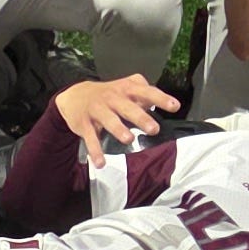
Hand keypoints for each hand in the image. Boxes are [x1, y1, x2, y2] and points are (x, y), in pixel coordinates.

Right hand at [53, 73, 177, 165]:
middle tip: (154, 129)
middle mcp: (112, 98)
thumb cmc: (108, 94)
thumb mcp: (125, 87)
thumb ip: (144, 94)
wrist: (74, 94)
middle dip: (141, 117)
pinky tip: (101, 163)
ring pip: (109, 120)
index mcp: (126, 89)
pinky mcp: (84, 124)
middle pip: (128, 107)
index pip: (146, 91)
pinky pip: (90, 138)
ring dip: (118, 129)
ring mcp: (97, 110)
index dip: (160, 98)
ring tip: (129, 139)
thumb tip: (165, 103)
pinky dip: (95, 151)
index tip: (175, 107)